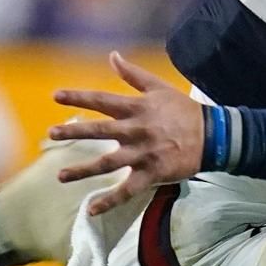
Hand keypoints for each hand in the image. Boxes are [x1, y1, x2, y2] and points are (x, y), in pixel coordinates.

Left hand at [49, 51, 202, 213]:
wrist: (213, 136)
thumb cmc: (185, 111)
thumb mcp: (159, 88)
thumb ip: (133, 74)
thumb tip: (112, 56)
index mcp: (137, 108)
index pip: (102, 100)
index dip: (79, 97)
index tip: (56, 96)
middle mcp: (136, 130)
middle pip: (99, 131)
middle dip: (74, 132)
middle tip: (51, 133)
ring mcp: (142, 154)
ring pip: (107, 163)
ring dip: (82, 170)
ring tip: (60, 176)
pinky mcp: (151, 173)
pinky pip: (127, 189)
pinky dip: (110, 201)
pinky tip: (92, 209)